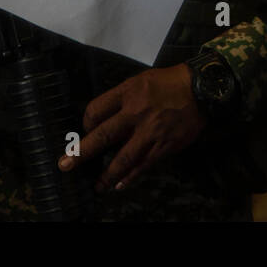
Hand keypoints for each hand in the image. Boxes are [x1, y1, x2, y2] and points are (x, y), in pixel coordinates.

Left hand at [57, 65, 205, 192]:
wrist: (201, 89)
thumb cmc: (168, 82)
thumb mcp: (140, 80)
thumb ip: (122, 97)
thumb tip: (105, 118)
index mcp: (128, 93)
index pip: (96, 110)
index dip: (86, 123)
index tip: (86, 130)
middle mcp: (136, 113)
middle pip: (103, 136)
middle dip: (81, 152)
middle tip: (65, 165)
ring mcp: (151, 131)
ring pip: (124, 157)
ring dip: (107, 174)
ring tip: (97, 186)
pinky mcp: (165, 145)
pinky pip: (144, 164)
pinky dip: (131, 176)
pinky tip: (121, 184)